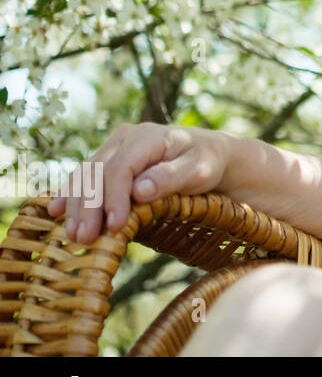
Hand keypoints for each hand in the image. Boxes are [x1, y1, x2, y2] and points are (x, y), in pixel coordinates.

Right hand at [47, 123, 229, 243]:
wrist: (209, 155)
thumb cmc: (207, 163)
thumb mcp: (199, 170)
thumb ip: (171, 178)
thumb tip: (140, 190)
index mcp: (148, 137)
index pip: (121, 168)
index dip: (113, 198)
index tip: (114, 227)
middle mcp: (126, 138)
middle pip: (98, 173)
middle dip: (89, 207)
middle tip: (83, 238)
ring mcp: (114, 147)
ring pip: (86, 175)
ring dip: (76, 205)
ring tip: (72, 234)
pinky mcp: (109, 159)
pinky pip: (85, 177)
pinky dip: (71, 195)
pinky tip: (56, 212)